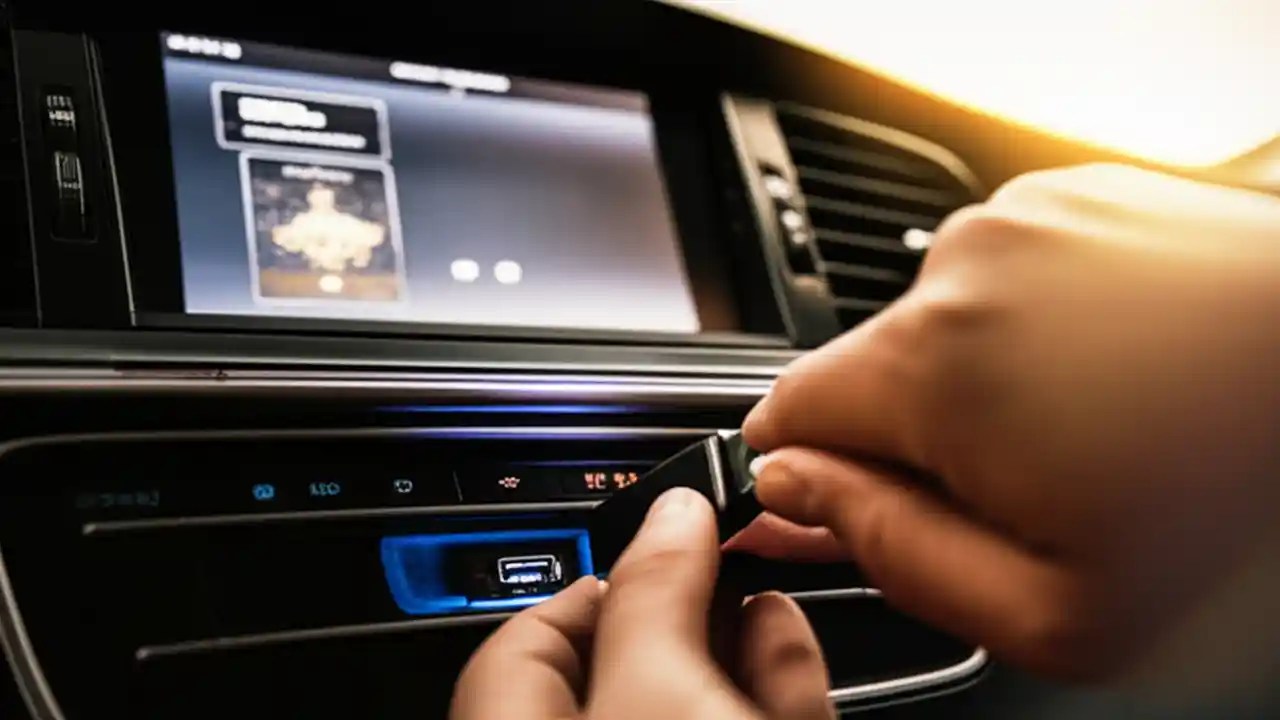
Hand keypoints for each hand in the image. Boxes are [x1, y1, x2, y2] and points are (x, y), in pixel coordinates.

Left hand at [451, 488, 835, 719]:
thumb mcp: (655, 691)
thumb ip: (656, 593)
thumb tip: (673, 511)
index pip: (521, 643)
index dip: (585, 575)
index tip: (649, 534)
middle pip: (617, 663)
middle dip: (674, 597)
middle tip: (713, 543)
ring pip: (691, 694)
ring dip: (731, 633)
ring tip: (758, 579)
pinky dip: (772, 680)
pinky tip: (784, 631)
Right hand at [738, 164, 1279, 680]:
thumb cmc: (1244, 496)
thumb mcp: (1057, 610)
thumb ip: (892, 555)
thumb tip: (795, 493)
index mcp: (933, 363)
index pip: (780, 414)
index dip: (813, 476)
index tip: (861, 506)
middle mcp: (962, 266)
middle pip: (866, 373)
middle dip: (917, 437)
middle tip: (1026, 486)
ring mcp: (1022, 218)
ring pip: (938, 326)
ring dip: (982, 379)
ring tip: (1093, 420)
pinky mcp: (1072, 197)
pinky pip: (1003, 280)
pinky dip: (1033, 327)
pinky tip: (1115, 365)